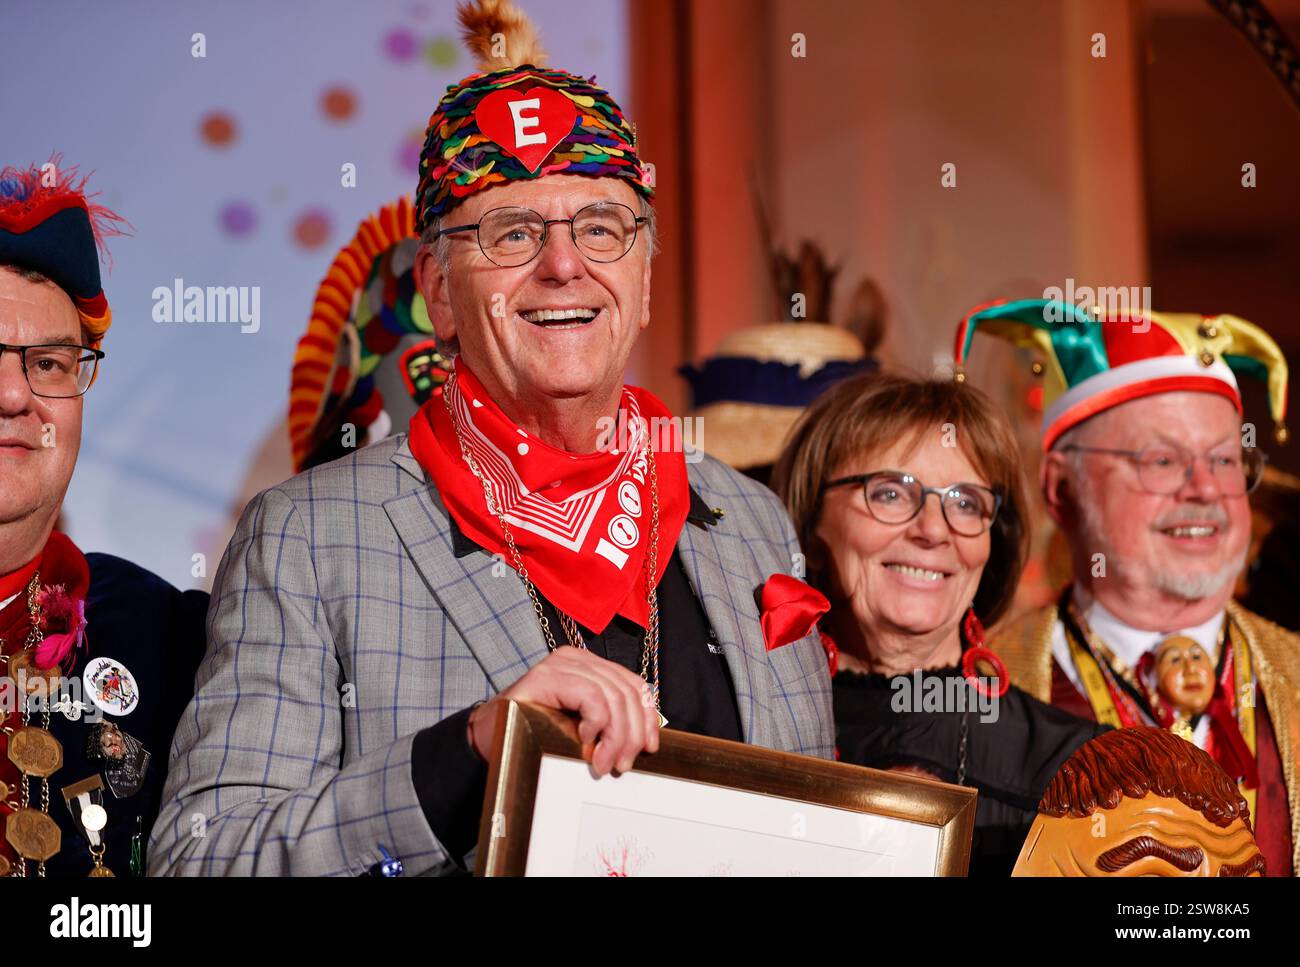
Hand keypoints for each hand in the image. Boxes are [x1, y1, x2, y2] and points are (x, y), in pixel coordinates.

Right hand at [467, 648, 660, 774]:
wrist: (490, 737)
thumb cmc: (535, 733)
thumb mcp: (581, 727)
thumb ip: (609, 722)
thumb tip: (645, 740)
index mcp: (589, 666)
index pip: (633, 684)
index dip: (648, 716)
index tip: (650, 747)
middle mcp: (577, 658)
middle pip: (626, 691)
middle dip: (632, 733)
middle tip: (623, 764)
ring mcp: (561, 664)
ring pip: (612, 696)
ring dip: (615, 736)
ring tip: (604, 763)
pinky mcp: (548, 676)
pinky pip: (591, 696)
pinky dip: (596, 724)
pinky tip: (585, 742)